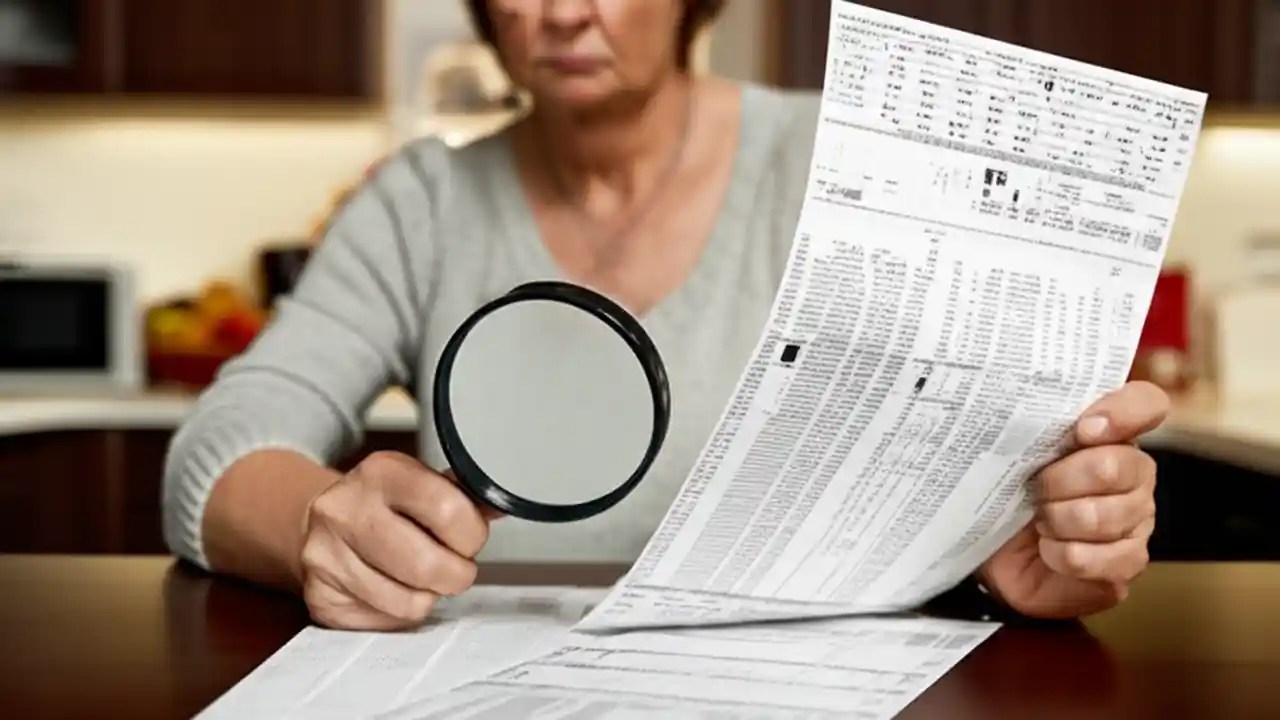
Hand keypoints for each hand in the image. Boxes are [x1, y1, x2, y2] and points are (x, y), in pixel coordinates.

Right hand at [299, 451, 496, 629]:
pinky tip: (393, 588)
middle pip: (428, 565)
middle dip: (457, 574)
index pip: (448, 510)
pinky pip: (386, 622)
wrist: (325, 521)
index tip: (470, 537)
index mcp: (381, 472)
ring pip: (409, 602)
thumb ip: (463, 496)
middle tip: (456, 567)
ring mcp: (326, 556)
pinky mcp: (322, 597)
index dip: (471, 534)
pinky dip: (401, 611)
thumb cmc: (385, 504)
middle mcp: (345, 510)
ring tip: (421, 576)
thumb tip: (503, 503)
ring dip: (429, 596)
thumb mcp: (421, 483)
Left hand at [978, 381, 1167, 619]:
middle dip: (1058, 481)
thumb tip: (1022, 401)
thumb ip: (1031, 421)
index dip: (1121, 412)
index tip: (1082, 429)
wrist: (995, 552)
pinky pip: (1096, 557)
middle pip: (1114, 466)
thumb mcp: (1012, 450)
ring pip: (1100, 516)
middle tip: (1034, 489)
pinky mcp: (1129, 562)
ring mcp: (1138, 518)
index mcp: (1111, 434)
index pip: (1147, 403)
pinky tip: (1049, 549)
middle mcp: (1134, 472)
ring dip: (1055, 519)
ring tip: (1039, 520)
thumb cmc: (1007, 491)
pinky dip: (1059, 554)